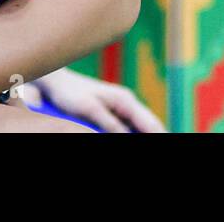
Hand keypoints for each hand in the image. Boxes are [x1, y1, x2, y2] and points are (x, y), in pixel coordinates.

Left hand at [23, 68, 165, 132]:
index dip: (160, 136)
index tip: (167, 141)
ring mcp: (121, 107)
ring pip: (141, 126)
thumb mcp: (89, 109)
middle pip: (150, 125)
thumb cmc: (70, 93)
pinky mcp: (113, 111)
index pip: (151, 124)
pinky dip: (134, 133)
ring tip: (154, 139)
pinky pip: (130, 126)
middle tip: (166, 142)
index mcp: (125, 100)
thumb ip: (109, 123)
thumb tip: (127, 135)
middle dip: (157, 135)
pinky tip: (133, 135)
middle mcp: (127, 102)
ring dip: (145, 134)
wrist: (56, 81)